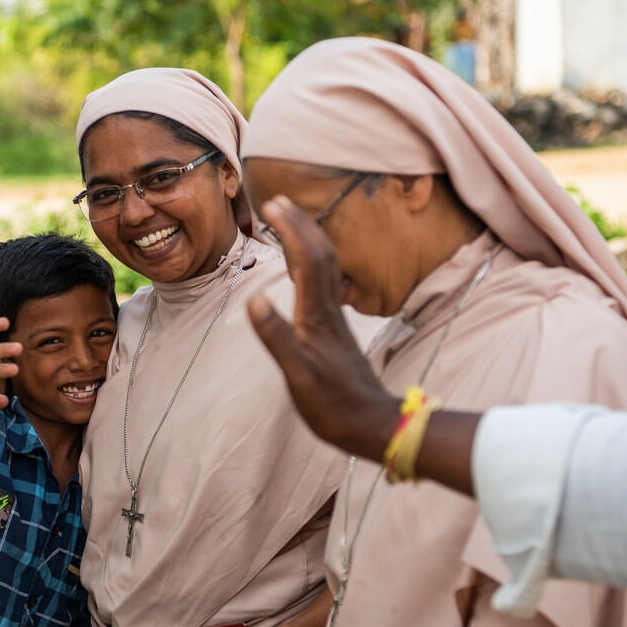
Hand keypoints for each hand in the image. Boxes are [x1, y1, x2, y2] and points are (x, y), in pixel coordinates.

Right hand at [247, 196, 399, 461]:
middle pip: (320, 255)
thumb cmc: (333, 406)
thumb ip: (277, 337)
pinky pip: (326, 283)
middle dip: (300, 223)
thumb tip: (254, 299)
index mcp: (317, 318)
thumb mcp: (298, 376)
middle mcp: (329, 311)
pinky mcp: (336, 330)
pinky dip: (313, 263)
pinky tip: (305, 268)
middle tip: (277, 200)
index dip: (290, 229)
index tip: (271, 205)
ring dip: (308, 238)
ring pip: (327, 267)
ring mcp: (336, 319)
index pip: (306, 261)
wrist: (372, 425)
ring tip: (290, 221)